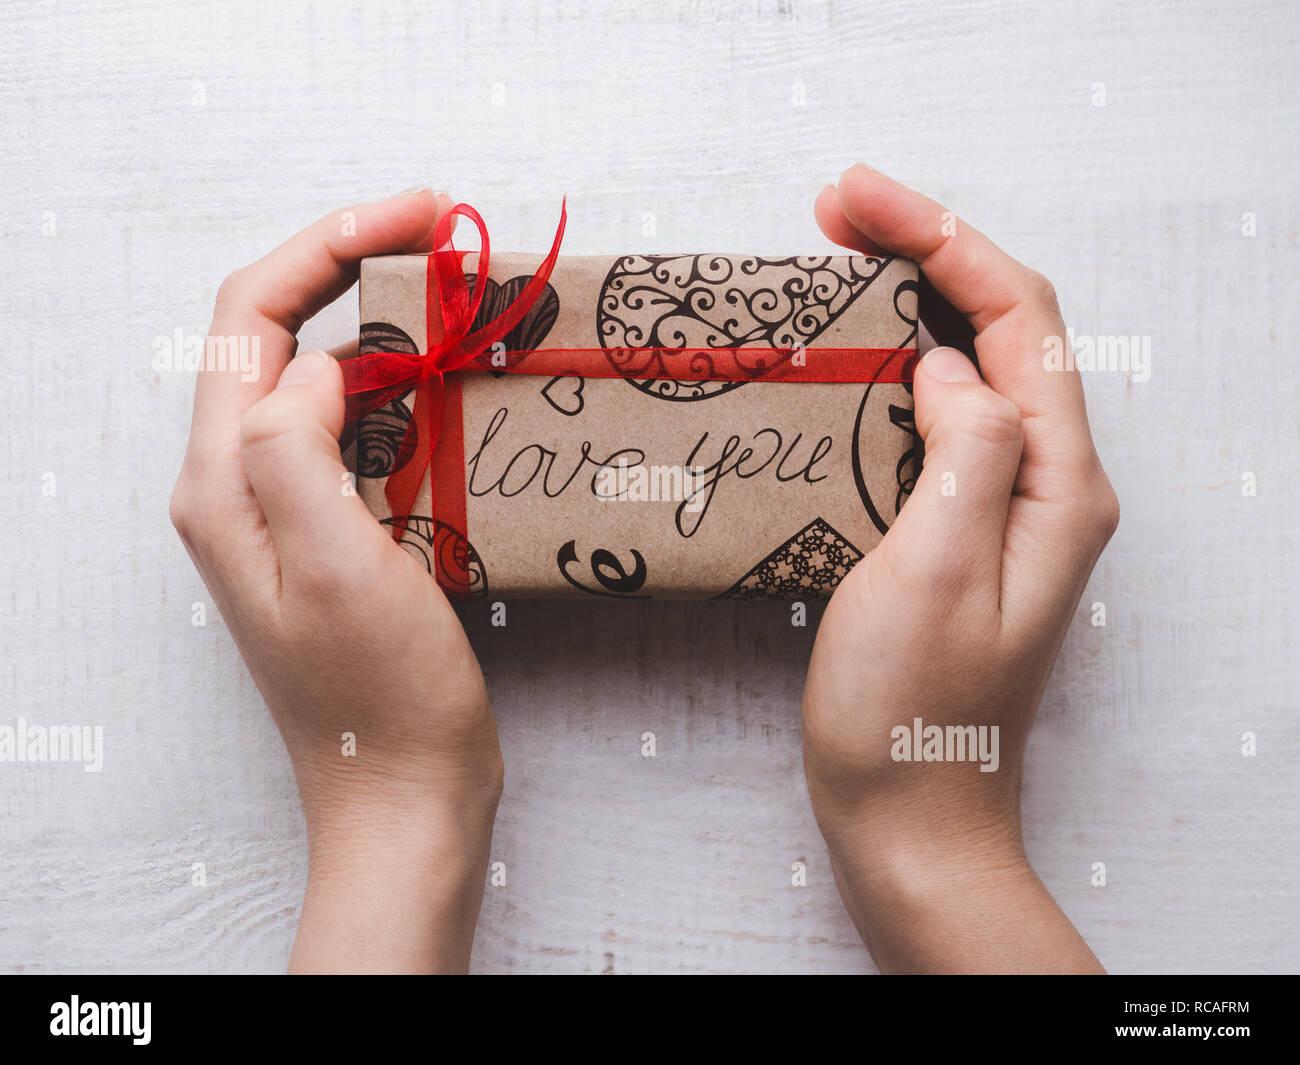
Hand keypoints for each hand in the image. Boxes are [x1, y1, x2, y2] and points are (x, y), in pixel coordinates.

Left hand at [170, 189, 502, 972]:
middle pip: (277, 334)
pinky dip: (407, 386)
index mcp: (225, 483)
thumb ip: (297, 446)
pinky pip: (361, 430)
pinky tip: (455, 387)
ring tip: (460, 296)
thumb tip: (320, 362)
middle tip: (449, 238)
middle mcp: (243, 487)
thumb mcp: (333, 564)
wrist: (406, 792)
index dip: (327, 245)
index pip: (249, 317)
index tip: (419, 214)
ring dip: (384, 322)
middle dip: (354, 265)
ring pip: (322, 377)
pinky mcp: (339, 533)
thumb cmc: (378, 695)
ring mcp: (290, 511)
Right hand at [802, 166, 1116, 972]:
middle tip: (835, 210)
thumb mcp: (933, 570)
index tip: (854, 198)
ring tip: (837, 261)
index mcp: (1056, 485)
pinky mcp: (961, 530)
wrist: (910, 815)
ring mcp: (1005, 508)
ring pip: (971, 367)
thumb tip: (948, 363)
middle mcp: (1046, 486)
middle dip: (927, 249)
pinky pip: (939, 421)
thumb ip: (962, 449)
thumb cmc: (910, 712)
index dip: (941, 238)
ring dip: (911, 299)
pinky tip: (847, 362)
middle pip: (1003, 328)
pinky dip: (892, 368)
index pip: (1017, 319)